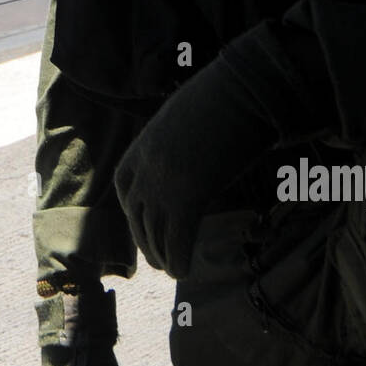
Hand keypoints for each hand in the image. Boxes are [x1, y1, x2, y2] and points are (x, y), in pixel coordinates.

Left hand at [113, 30, 303, 277]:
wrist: (241, 93)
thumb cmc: (223, 98)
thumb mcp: (184, 119)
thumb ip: (175, 144)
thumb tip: (187, 160)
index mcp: (143, 145)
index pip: (124, 186)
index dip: (132, 211)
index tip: (141, 225)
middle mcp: (147, 168)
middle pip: (137, 215)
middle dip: (145, 240)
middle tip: (156, 259)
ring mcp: (164, 184)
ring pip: (154, 232)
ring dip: (161, 256)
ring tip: (170, 269)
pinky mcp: (188, 198)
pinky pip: (177, 240)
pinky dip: (178, 260)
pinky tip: (184, 272)